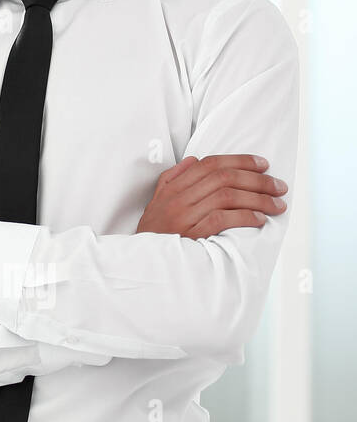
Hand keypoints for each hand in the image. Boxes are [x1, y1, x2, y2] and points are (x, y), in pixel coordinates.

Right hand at [136, 154, 287, 239]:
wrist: (141, 261)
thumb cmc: (154, 231)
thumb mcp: (157, 201)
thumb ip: (172, 178)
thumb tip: (194, 160)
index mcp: (173, 187)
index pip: (209, 164)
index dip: (240, 161)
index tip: (263, 164)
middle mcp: (178, 198)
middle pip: (223, 178)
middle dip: (257, 180)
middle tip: (279, 186)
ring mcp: (184, 216)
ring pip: (227, 196)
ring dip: (258, 198)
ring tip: (277, 204)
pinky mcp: (191, 235)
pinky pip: (222, 219)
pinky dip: (244, 216)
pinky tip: (260, 219)